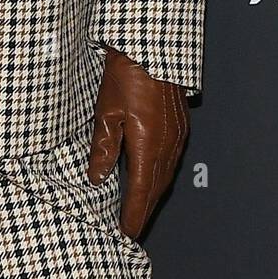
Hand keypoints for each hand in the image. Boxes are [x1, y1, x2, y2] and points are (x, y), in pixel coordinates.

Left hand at [87, 46, 189, 238]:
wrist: (149, 47)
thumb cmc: (125, 74)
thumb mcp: (106, 112)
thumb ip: (103, 148)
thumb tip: (97, 177)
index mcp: (148, 144)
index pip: (142, 191)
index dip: (135, 214)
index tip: (127, 231)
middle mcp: (168, 144)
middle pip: (157, 187)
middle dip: (145, 209)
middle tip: (132, 226)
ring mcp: (177, 135)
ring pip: (166, 174)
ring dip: (153, 193)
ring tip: (139, 208)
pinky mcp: (180, 125)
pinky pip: (171, 159)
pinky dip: (160, 174)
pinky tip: (151, 177)